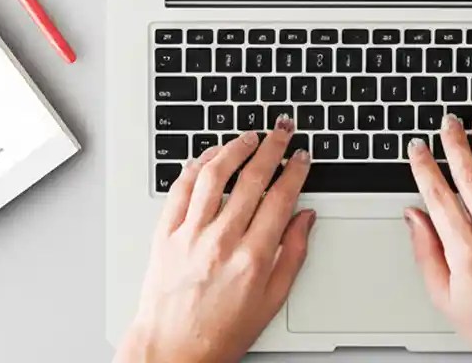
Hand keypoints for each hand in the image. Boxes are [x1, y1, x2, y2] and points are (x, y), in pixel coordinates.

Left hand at [116, 117, 314, 362]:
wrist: (172, 350)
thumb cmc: (220, 333)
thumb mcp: (272, 301)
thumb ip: (293, 254)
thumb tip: (305, 218)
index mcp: (253, 257)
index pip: (281, 198)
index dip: (296, 171)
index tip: (301, 157)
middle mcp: (221, 240)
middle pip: (252, 178)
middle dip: (272, 147)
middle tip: (282, 131)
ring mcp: (190, 234)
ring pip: (214, 175)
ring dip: (234, 148)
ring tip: (248, 136)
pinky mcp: (165, 234)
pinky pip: (180, 189)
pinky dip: (195, 166)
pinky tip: (208, 157)